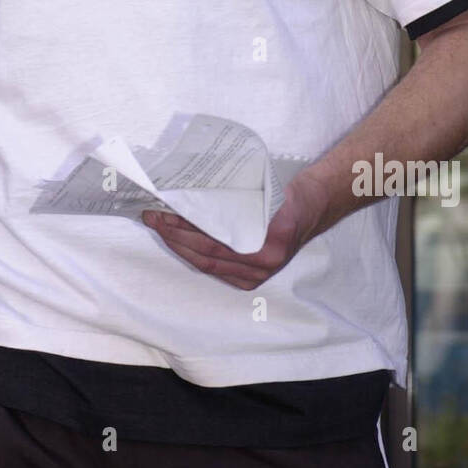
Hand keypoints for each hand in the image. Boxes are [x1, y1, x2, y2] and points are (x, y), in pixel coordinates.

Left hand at [140, 175, 330, 289]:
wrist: (314, 206)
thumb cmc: (290, 194)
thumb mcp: (266, 191)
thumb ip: (237, 200)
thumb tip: (192, 195)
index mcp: (267, 247)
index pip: (213, 243)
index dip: (184, 230)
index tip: (163, 214)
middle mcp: (262, 267)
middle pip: (206, 257)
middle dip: (174, 238)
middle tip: (152, 218)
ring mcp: (258, 275)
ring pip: (208, 265)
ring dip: (180, 246)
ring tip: (159, 227)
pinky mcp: (252, 275)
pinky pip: (217, 268)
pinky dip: (195, 254)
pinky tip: (179, 240)